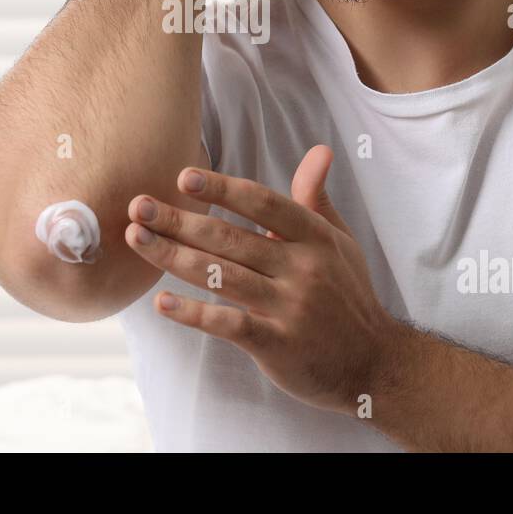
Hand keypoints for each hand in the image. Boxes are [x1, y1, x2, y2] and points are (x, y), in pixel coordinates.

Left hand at [124, 145, 398, 415]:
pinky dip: (194, 313)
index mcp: (315, 237)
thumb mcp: (339, 242)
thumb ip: (316, 198)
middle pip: (230, 237)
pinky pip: (229, 325)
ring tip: (138, 240)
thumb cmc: (348, 295)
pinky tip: (163, 303)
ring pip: (222, 276)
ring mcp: (291, 307)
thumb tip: (319, 150)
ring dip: (174, 257)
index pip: (262, 203)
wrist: (374, 362)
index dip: (222, 188)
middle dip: (179, 220)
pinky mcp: (278, 345)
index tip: (183, 177)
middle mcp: (303, 268)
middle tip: (139, 206)